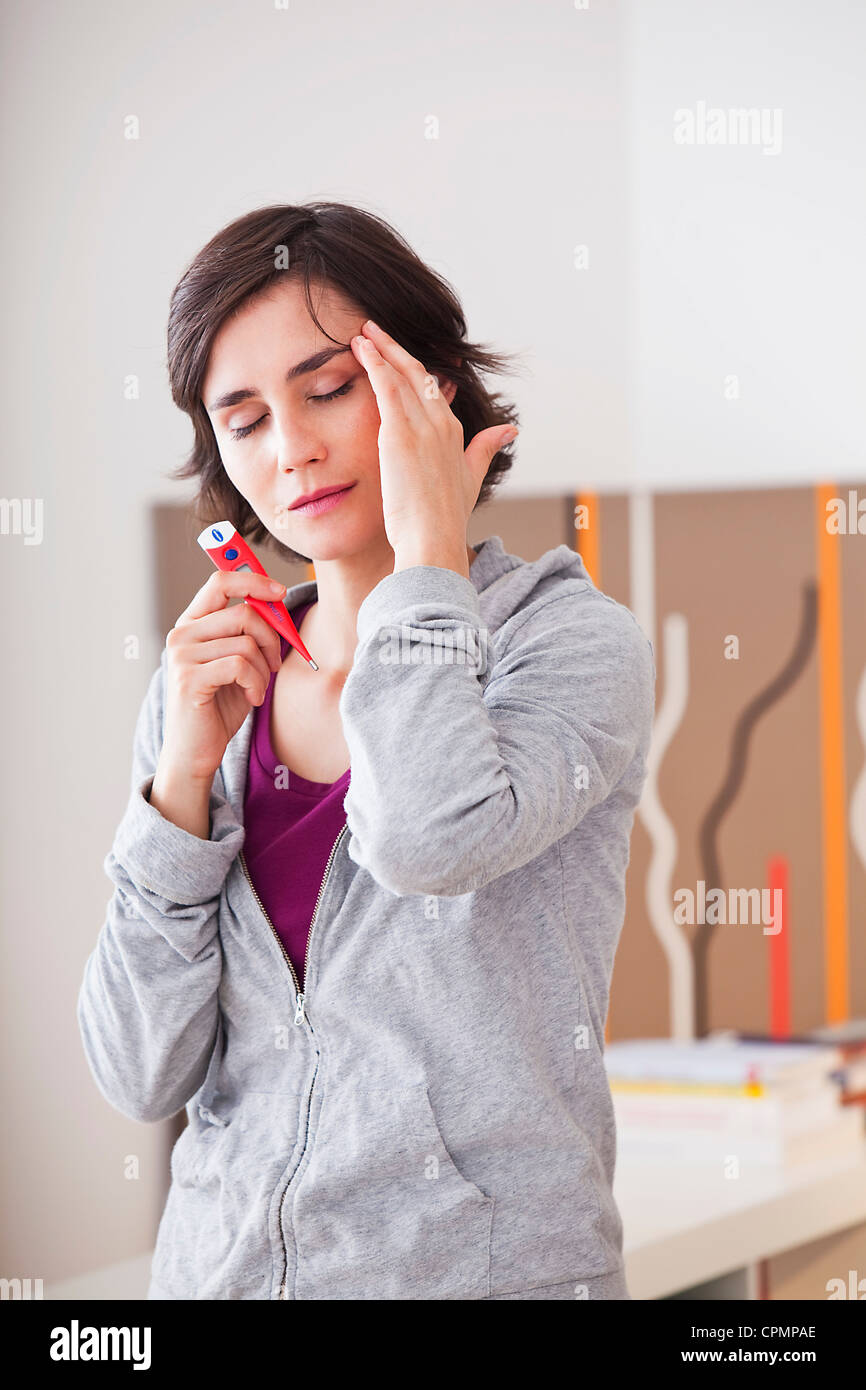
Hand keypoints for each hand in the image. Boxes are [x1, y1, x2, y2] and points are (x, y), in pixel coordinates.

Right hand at [158, 569, 285, 783]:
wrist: (196, 750)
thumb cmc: (219, 706)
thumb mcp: (238, 662)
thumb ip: (248, 632)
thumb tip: (276, 601)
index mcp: (191, 624)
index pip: (219, 581)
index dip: (253, 580)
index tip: (280, 591)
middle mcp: (181, 634)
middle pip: (243, 612)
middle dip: (272, 637)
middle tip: (275, 662)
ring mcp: (181, 655)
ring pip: (245, 642)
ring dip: (264, 667)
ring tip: (258, 687)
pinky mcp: (188, 678)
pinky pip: (240, 665)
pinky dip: (256, 683)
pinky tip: (252, 698)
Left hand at [351, 320, 516, 561]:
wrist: (433, 540)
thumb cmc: (445, 518)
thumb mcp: (471, 478)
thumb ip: (486, 449)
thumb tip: (510, 430)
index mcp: (455, 432)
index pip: (431, 389)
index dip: (413, 369)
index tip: (396, 353)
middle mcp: (441, 423)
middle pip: (416, 375)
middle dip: (394, 349)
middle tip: (373, 330)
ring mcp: (422, 426)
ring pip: (401, 376)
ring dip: (380, 350)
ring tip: (362, 333)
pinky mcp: (400, 434)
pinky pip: (386, 387)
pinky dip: (374, 364)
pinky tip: (361, 350)